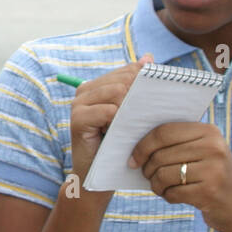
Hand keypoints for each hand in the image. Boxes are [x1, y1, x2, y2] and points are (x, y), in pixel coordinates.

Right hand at [68, 55, 153, 182]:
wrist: (98, 175)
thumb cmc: (117, 144)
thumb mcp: (131, 114)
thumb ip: (137, 86)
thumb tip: (148, 56)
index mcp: (97, 86)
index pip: (127, 71)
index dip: (143, 82)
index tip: (154, 98)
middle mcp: (84, 91)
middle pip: (123, 79)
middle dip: (138, 96)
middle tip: (141, 117)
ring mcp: (78, 104)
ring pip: (117, 91)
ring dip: (129, 111)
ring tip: (129, 127)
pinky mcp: (78, 120)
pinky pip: (108, 111)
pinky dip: (118, 122)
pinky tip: (118, 133)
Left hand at [130, 121, 231, 231]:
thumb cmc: (211, 177)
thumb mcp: (202, 153)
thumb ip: (176, 144)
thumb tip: (135, 146)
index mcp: (208, 131)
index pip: (164, 132)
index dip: (142, 146)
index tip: (133, 159)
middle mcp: (213, 147)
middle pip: (160, 154)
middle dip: (148, 169)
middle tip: (148, 177)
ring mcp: (213, 169)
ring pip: (163, 174)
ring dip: (156, 185)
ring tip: (162, 188)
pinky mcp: (210, 191)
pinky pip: (172, 192)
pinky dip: (168, 196)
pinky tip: (176, 196)